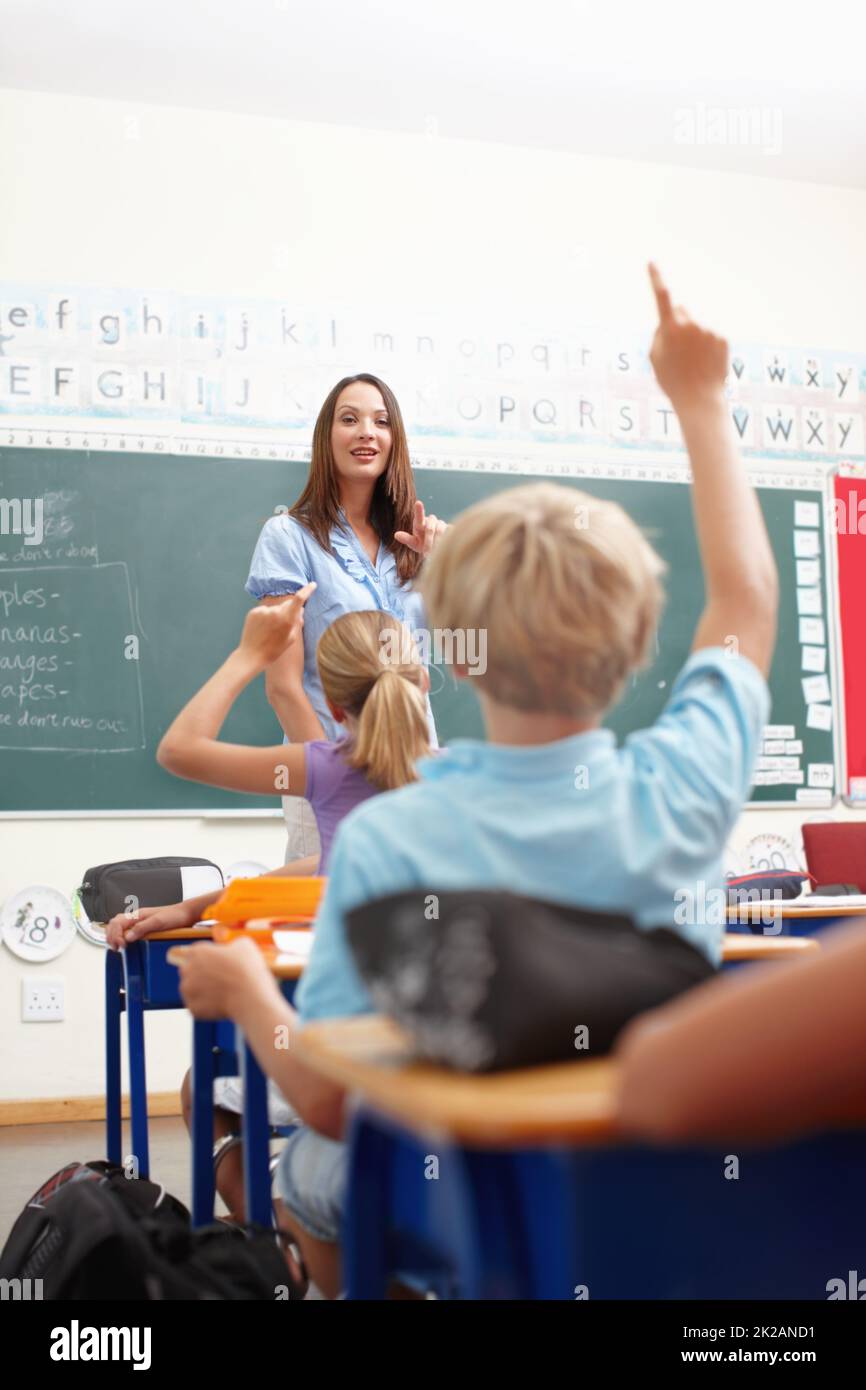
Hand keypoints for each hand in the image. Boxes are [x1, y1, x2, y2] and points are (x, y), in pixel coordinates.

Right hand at [106, 901, 197, 950]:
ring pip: (119, 926)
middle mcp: (135, 917)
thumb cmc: (174, 916)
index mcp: (137, 915)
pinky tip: (125, 943)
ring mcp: (138, 922)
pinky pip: (127, 930)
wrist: (185, 914)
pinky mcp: (143, 927)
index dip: (115, 935)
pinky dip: (121, 936)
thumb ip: (142, 928)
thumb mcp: (158, 922)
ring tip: (118, 947)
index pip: (117, 923)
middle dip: (111, 936)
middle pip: (114, 924)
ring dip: (114, 936)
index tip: (121, 945)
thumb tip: (127, 937)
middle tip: (116, 948)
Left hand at [169, 937, 271, 1018]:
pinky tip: (219, 1005)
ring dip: (201, 991)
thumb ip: (233, 944)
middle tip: (217, 979)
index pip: (194, 953)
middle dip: (200, 974)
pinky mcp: (192, 1008)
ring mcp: (188, 990)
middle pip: (189, 971)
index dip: (206, 958)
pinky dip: (205, 1007)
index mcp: (198, 951)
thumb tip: (233, 948)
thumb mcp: (244, 945)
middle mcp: (188, 969)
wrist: (249, 996)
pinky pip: (196, 1007)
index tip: (216, 964)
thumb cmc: (247, 970)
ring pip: (191, 990)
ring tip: (220, 993)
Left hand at [239, 583, 315, 665]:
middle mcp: (275, 612)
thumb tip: (300, 610)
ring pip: (275, 608)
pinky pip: (264, 611)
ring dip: (276, 615)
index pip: (299, 599)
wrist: (251, 656)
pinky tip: (262, 629)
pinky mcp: (253, 612)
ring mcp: (263, 611)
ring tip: (270, 631)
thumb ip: (297, 623)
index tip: (312, 584)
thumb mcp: (290, 639)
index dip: (307, 590)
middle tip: (284, 626)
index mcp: (287, 619)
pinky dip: (265, 617)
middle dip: (289, 611)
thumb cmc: (273, 651)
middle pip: (287, 604)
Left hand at [394, 501, 447, 556]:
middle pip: (430, 528)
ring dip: (436, 542)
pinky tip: (443, 544)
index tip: (418, 503)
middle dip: (428, 541)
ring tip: (434, 550)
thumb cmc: (422, 544)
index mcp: (419, 524)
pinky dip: (444, 540)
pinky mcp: (449, 527)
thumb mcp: (414, 544)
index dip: (419, 510)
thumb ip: (406, 539)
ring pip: (439, 530)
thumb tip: (396, 535)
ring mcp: (440, 523)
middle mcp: (430, 520)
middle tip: (427, 553)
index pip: (418, 517)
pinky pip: (448, 532)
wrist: (437, 547)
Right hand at [648, 263, 728, 410]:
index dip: (656, 279)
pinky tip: (705, 362)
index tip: (652, 262)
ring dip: (694, 337)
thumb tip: (669, 321)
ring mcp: (709, 330)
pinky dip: (707, 345)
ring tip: (693, 362)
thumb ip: (659, 334)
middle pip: (682, 311)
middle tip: (678, 350)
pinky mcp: (723, 337)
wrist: (700, 399)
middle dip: (678, 322)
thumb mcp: (655, 358)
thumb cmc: (672, 380)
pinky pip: (711, 334)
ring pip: (697, 324)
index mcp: (671, 329)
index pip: (662, 297)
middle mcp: (691, 324)